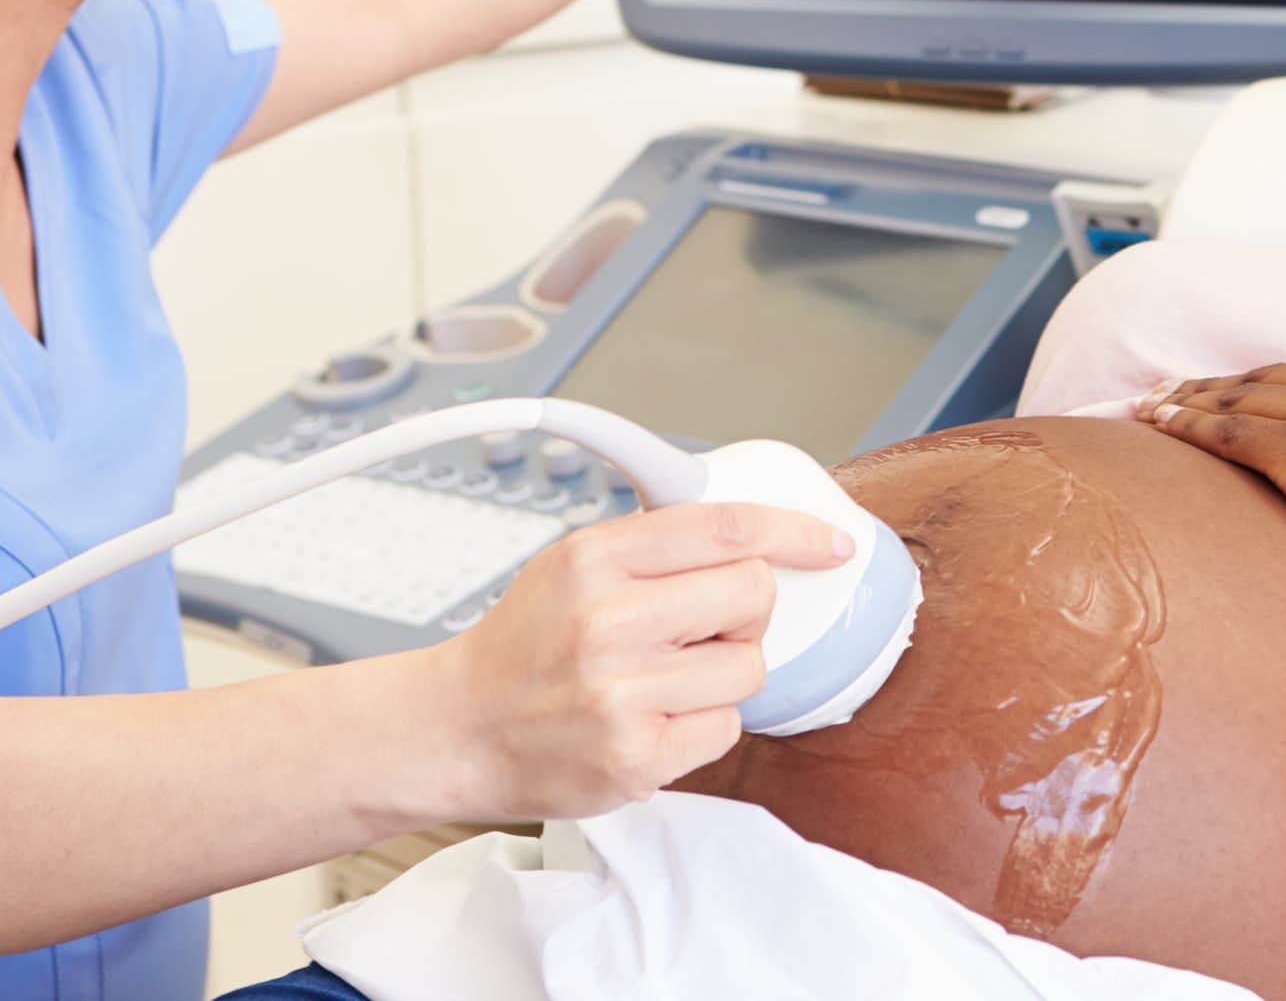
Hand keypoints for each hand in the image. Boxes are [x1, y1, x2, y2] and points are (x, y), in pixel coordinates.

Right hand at [428, 501, 854, 819]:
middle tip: (704, 626)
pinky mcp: (637, 759)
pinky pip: (727, 729)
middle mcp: (608, 622)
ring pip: (748, 668)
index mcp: (595, 559)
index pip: (726, 526)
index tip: (828, 543)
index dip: (794, 531)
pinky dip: (703, 725)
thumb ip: (654, 544)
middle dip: (745, 610)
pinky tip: (656, 718)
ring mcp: (622, 696)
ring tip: (665, 677)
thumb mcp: (571, 562)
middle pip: (753, 595)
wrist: (456, 729)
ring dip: (723, 673)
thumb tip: (752, 530)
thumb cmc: (524, 646)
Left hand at [1141, 349, 1285, 652]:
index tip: (1218, 387)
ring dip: (1187, 403)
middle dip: (1211, 387)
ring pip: (1239, 401)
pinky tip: (1156, 428)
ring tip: (1149, 409)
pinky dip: (1186, 428)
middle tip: (1163, 393)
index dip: (1257, 383)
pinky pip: (1228, 435)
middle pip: (1268, 379)